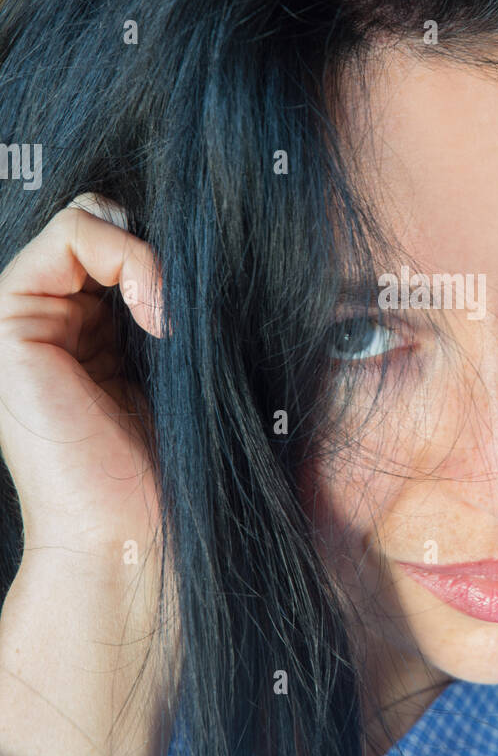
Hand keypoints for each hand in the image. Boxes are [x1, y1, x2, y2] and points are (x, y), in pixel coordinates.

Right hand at [0, 194, 177, 755]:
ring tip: (174, 317)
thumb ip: (190, 307)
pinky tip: (159, 317)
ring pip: (91, 215)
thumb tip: (219, 242)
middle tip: (193, 308)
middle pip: (111, 219)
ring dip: (151, 252)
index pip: (135, 239)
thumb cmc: (181, 470)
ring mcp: (30, 320)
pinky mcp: (12, 323)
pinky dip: (129, 256)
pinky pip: (72, 232)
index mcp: (98, 333)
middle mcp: (58, 321)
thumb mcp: (199, 369)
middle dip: (165, 245)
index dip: (180, 252)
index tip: (217, 304)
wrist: (138, 540)